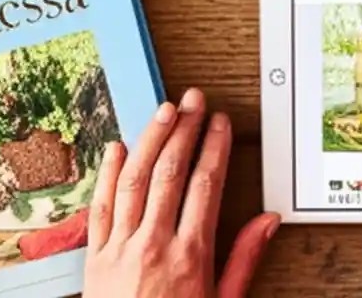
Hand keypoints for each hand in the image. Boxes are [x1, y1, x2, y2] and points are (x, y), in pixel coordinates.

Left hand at [83, 88, 279, 297]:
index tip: (219, 124)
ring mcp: (119, 249)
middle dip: (184, 130)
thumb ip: (244, 260)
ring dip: (150, 140)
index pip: (206, 185)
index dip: (214, 148)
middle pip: (171, 173)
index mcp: (191, 256)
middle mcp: (153, 245)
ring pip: (135, 181)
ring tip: (163, 111)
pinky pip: (99, 207)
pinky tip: (118, 148)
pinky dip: (108, 174)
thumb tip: (268, 222)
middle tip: (194, 101)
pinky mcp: (93, 259)